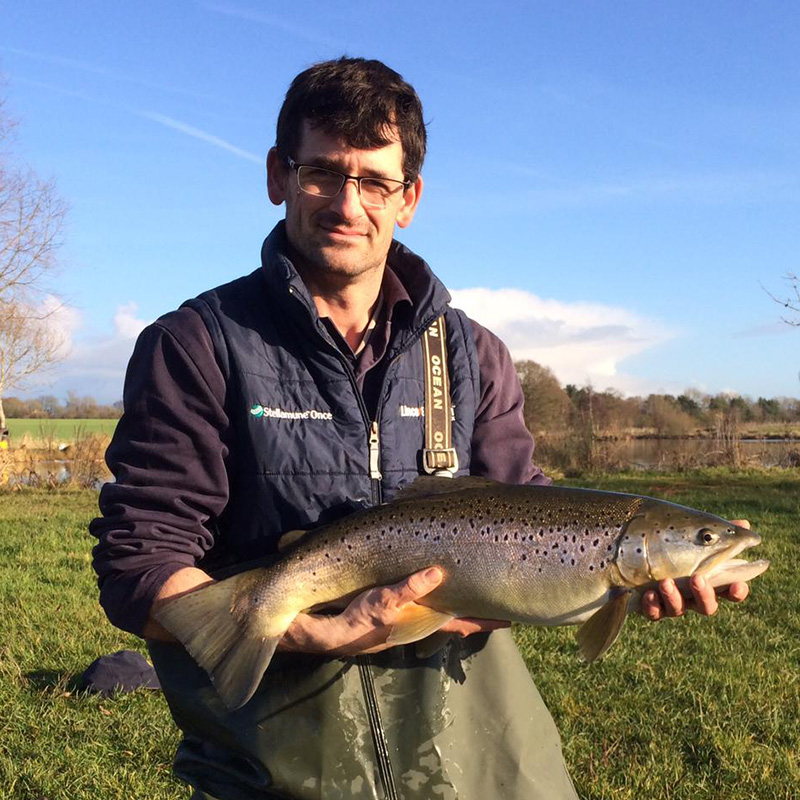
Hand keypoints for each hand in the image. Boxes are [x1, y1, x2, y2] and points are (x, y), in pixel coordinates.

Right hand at [279, 567, 508, 655]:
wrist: (316, 631)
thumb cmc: (350, 622)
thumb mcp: (379, 606)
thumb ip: (407, 590)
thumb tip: (438, 572)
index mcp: (418, 624)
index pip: (461, 624)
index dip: (485, 621)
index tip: (511, 618)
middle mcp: (416, 621)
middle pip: (455, 615)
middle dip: (477, 607)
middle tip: (503, 594)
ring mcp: (404, 614)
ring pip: (440, 607)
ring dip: (458, 598)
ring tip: (479, 582)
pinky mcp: (390, 605)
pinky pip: (420, 598)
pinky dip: (432, 589)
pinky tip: (435, 577)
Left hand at [640, 519, 751, 620]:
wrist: (632, 542)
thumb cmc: (668, 538)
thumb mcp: (689, 531)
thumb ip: (715, 530)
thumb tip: (745, 523)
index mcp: (706, 577)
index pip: (728, 590)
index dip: (736, 591)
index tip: (738, 585)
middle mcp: (690, 594)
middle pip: (707, 606)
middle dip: (704, 594)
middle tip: (697, 578)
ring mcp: (670, 601)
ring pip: (679, 609)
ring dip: (674, 597)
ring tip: (666, 582)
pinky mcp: (648, 605)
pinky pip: (653, 613)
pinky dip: (653, 606)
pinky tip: (649, 594)